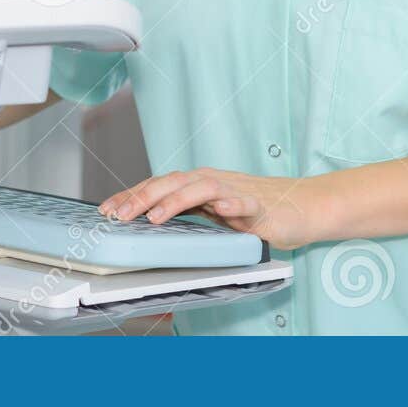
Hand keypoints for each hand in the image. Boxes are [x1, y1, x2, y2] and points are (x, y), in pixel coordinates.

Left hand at [97, 168, 330, 250]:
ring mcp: (237, 192)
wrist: (302, 206)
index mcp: (199, 185)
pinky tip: (220, 209)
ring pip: (202, 188)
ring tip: (155, 217)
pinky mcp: (260, 206)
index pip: (159, 185)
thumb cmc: (257, 210)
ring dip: (176, 201)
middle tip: (118, 215)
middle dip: (142, 198)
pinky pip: (244, 202)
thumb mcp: (214, 213)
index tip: (105, 209)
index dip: (131, 195)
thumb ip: (188, 214)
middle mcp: (214, 183)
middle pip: (173, 182)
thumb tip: (150, 223)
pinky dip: (231, 203)